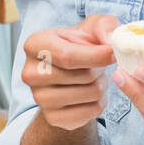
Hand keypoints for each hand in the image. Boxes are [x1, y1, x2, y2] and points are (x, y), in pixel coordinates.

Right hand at [22, 15, 119, 131]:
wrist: (72, 75)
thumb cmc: (81, 46)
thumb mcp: (92, 28)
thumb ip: (105, 26)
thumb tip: (111, 41)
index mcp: (35, 45)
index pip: (68, 56)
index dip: (97, 56)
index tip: (113, 53)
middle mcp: (31, 73)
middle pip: (83, 76)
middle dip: (100, 69)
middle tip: (98, 65)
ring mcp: (40, 99)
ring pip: (90, 93)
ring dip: (102, 85)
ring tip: (94, 78)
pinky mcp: (53, 118)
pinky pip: (92, 111)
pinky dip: (100, 102)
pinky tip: (91, 93)